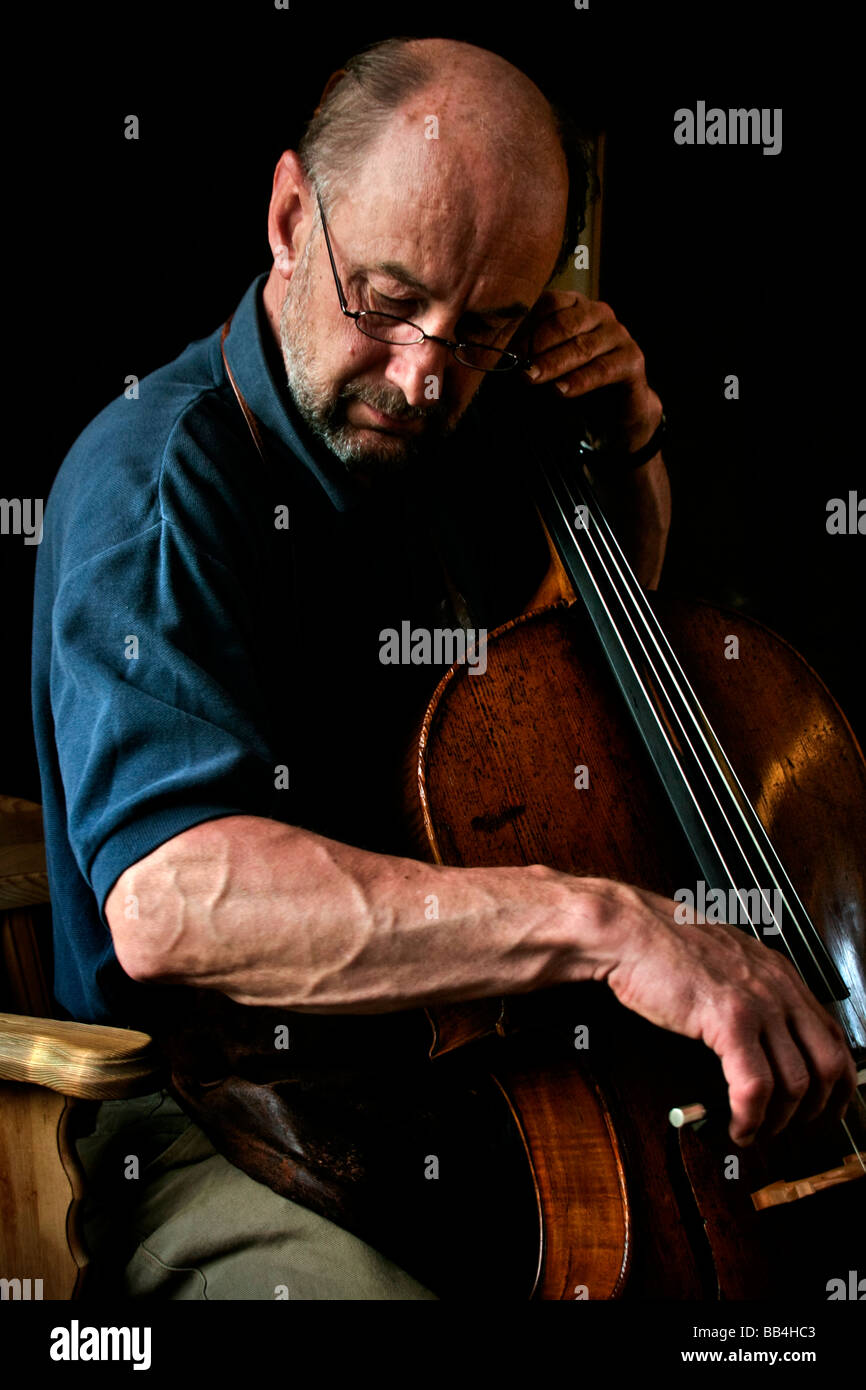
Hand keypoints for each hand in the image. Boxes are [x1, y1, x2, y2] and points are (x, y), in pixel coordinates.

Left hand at [513, 289, 662, 454]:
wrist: (613, 412)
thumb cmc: (574, 382)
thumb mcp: (548, 365)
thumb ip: (529, 354)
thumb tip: (497, 354)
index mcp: (575, 306)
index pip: (549, 302)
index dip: (525, 324)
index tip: (504, 347)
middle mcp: (599, 314)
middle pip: (564, 323)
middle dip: (536, 345)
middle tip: (515, 364)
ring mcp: (618, 334)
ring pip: (581, 347)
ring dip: (553, 364)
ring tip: (530, 378)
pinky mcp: (633, 360)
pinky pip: (602, 369)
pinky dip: (579, 381)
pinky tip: (559, 391)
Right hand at [589, 880, 856, 1145]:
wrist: (630, 929)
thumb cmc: (663, 943)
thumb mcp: (725, 961)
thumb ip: (749, 991)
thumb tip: (756, 1035)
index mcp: (780, 974)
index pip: (833, 1036)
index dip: (835, 1081)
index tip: (825, 1105)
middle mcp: (778, 988)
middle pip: (829, 1063)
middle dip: (819, 1107)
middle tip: (796, 1128)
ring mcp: (757, 1003)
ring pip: (796, 1082)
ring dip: (779, 1121)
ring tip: (757, 1130)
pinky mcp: (728, 1020)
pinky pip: (755, 1086)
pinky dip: (750, 1117)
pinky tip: (738, 1125)